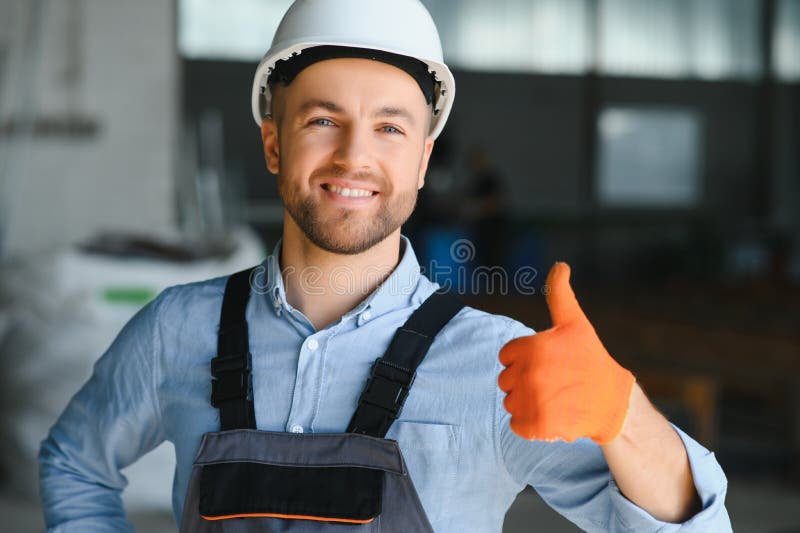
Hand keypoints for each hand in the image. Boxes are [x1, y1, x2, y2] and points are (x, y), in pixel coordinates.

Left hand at [498, 262, 634, 444]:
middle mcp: (529, 373)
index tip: (546, 362)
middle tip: (552, 381)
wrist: (613, 401)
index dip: (523, 359)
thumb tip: (560, 265)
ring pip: (510, 402)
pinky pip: (516, 424)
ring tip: (553, 398)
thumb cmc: (590, 359)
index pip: (506, 356)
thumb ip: (560, 294)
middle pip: (506, 380)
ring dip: (527, 403)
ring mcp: (532, 401)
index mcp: (531, 347)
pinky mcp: (536, 425)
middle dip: (524, 381)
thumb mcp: (575, 323)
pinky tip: (551, 415)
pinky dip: (530, 424)